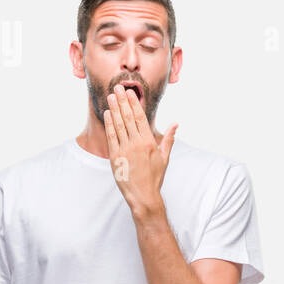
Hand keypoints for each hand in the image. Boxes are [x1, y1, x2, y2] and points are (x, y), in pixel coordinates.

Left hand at [105, 82, 176, 219]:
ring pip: (118, 125)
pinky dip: (109, 125)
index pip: (140, 116)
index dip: (133, 102)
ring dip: (114, 109)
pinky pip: (111, 138)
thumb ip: (168, 138)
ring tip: (111, 97)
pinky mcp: (115, 158)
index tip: (129, 92)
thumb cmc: (155, 177)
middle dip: (122, 101)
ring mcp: (125, 150)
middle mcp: (136, 143)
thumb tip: (175, 123)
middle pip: (128, 117)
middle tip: (117, 88)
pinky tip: (107, 114)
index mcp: (148, 141)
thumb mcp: (164, 157)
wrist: (143, 196)